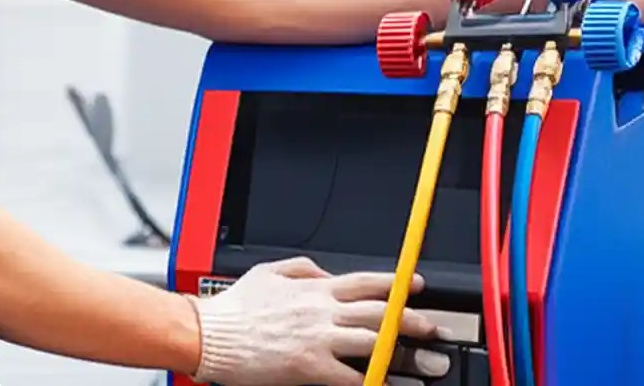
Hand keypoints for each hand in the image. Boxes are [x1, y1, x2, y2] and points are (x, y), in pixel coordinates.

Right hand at [188, 257, 451, 385]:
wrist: (210, 335)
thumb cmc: (233, 308)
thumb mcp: (268, 272)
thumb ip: (301, 268)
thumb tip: (324, 273)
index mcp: (314, 288)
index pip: (366, 281)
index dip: (397, 283)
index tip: (417, 286)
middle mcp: (322, 311)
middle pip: (380, 312)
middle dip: (412, 319)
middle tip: (433, 328)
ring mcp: (318, 339)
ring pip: (374, 343)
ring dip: (404, 353)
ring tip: (426, 363)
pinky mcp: (310, 367)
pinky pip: (352, 377)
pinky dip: (374, 381)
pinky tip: (387, 384)